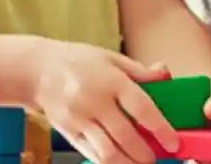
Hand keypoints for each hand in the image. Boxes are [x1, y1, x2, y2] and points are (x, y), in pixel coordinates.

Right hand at [30, 41, 178, 163]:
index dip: (161, 128)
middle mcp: (95, 101)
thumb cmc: (76, 61)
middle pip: (126, 136)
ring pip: (107, 153)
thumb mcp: (110, 57)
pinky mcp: (68, 133)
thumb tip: (166, 75)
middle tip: (156, 158)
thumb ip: (139, 71)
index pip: (141, 108)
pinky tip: (119, 162)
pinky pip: (91, 155)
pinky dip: (108, 163)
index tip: (174, 143)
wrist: (36, 70)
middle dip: (145, 154)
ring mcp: (79, 120)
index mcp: (111, 80)